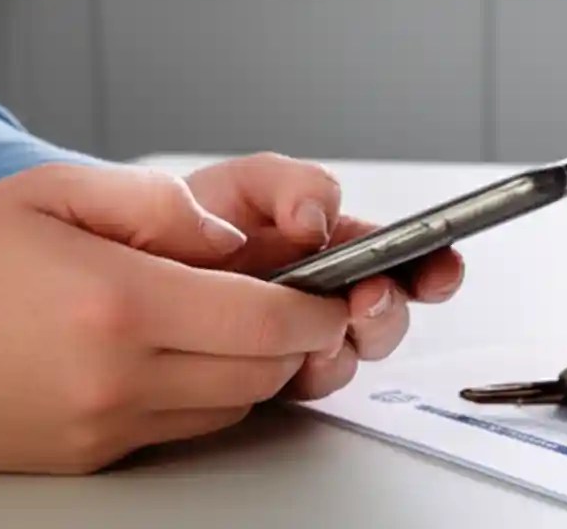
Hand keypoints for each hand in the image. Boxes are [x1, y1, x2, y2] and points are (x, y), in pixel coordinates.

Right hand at [0, 163, 347, 474]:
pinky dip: (205, 397)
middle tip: (297, 302)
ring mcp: (102, 426)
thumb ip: (161, 205)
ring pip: (231, 406)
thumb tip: (233, 238)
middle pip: (263, 371)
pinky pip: (182, 431)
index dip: (317, 306)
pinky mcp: (86, 456)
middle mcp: (117, 378)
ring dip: (253, 367)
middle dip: (297, 337)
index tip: (332, 290)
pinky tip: (179, 356)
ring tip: (231, 322)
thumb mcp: (57, 189)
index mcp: (119, 303)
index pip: (267, 320)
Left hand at [183, 153, 465, 399]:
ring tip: (318, 327)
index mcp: (334, 241)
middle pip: (388, 313)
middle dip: (388, 310)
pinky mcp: (271, 373)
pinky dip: (305, 371)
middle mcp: (328, 291)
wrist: (125, 265)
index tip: (441, 269)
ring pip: (353, 353)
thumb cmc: (188, 217)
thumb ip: (290, 185)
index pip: (403, 253)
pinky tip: (286, 352)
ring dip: (346, 343)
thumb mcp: (244, 183)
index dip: (432, 264)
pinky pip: (305, 382)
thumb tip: (317, 217)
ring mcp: (301, 335)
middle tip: (366, 300)